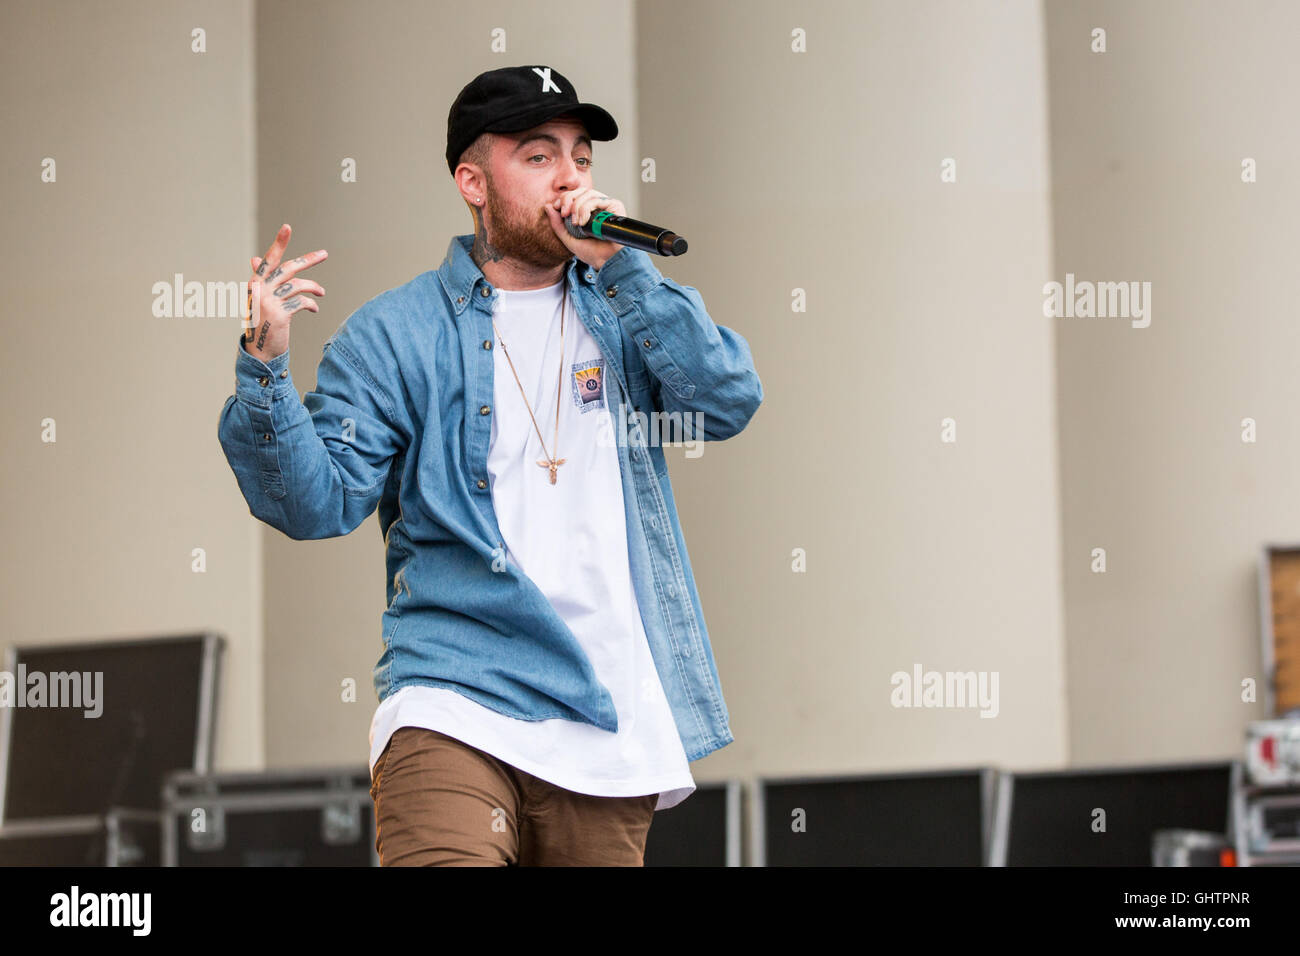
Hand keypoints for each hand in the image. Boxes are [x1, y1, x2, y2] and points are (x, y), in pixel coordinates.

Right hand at [244, 223, 327, 361]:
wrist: (260, 351)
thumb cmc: (263, 322)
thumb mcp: (261, 299)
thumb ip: (263, 279)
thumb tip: (256, 258)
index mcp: (255, 283)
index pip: (269, 259)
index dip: (279, 243)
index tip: (287, 227)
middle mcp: (260, 289)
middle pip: (288, 269)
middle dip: (308, 260)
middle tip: (325, 254)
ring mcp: (269, 301)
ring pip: (298, 285)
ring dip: (314, 288)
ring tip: (321, 292)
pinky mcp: (279, 314)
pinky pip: (301, 302)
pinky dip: (310, 304)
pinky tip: (314, 307)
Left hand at [542, 187, 626, 270]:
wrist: (606, 261)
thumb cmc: (591, 252)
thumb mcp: (568, 238)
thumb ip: (557, 224)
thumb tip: (548, 205)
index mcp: (588, 211)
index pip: (575, 195)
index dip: (564, 198)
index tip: (557, 208)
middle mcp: (598, 206)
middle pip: (580, 190)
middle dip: (568, 199)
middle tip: (565, 214)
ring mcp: (607, 205)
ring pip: (588, 193)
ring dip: (578, 207)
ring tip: (577, 223)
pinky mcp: (615, 206)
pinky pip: (597, 199)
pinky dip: (587, 209)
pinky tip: (584, 223)